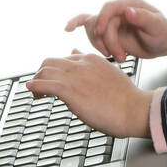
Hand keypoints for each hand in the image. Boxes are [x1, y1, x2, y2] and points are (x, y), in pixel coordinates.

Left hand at [25, 49, 153, 138]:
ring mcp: (75, 76)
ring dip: (37, 82)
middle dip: (42, 74)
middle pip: (50, 62)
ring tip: (37, 96)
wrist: (134, 109)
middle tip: (42, 89)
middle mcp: (81, 64)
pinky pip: (44, 84)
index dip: (56, 71)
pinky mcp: (70, 91)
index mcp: (92, 60)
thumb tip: (80, 57)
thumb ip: (94, 67)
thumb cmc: (125, 98)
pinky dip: (34, 87)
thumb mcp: (110, 74)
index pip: (65, 59)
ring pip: (44, 71)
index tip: (55, 83)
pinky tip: (32, 92)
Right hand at [66, 0, 166, 61]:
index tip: (101, 34)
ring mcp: (110, 18)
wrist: (159, 43)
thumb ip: (144, 18)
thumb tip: (128, 11)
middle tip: (121, 57)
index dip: (103, 20)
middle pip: (100, 23)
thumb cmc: (161, 33)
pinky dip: (76, 24)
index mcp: (130, 3)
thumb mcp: (157, 27)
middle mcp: (117, 9)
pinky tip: (68, 29)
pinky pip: (87, 23)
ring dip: (101, 45)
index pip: (109, 7)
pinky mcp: (105, 28)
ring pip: (92, 29)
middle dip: (108, 42)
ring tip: (118, 56)